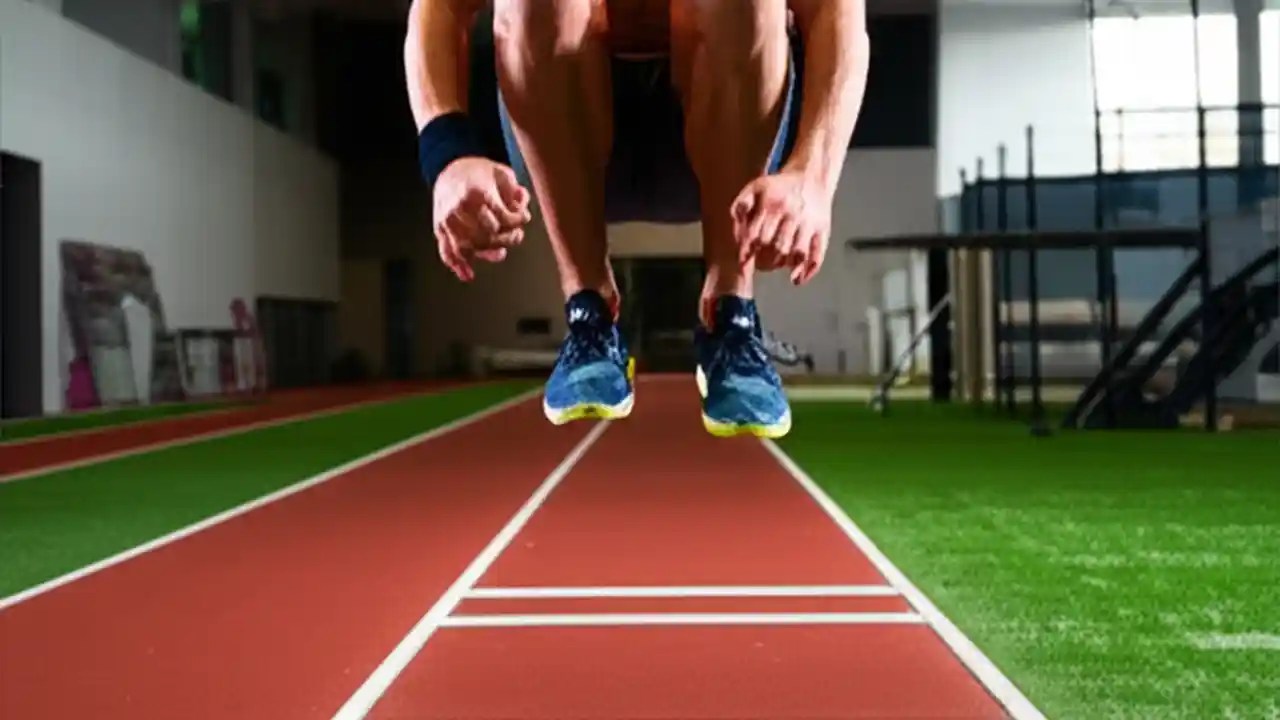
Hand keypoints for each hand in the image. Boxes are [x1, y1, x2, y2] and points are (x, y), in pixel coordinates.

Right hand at [433, 157, 532, 281]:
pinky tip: (468, 275)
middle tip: (515, 235)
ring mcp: (447, 221)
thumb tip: (522, 211)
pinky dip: (457, 265)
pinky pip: (446, 251)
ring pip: (471, 247)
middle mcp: (460, 209)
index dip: (518, 220)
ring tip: (500, 252)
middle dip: (507, 238)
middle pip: (489, 236)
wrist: (451, 168)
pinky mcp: (439, 228)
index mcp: (477, 193)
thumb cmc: (479, 172)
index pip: (503, 217)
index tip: (523, 218)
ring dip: (489, 252)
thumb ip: (515, 193)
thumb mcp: (501, 173)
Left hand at [731, 171, 831, 285]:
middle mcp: (791, 214)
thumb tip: (737, 229)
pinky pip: (818, 254)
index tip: (743, 262)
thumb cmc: (779, 187)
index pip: (756, 235)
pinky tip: (796, 279)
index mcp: (771, 204)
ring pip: (797, 253)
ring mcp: (809, 223)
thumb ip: (741, 205)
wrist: (811, 176)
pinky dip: (807, 271)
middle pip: (776, 246)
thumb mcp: (756, 187)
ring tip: (776, 266)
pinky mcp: (823, 230)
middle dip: (765, 261)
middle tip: (760, 265)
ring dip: (784, 265)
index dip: (748, 252)